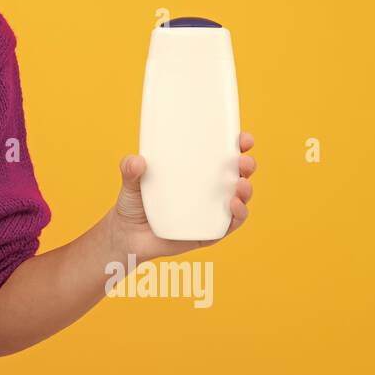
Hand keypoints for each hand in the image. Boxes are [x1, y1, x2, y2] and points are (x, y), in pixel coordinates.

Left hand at [102, 132, 255, 264]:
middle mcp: (209, 189)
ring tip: (240, 184)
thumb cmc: (134, 203)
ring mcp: (212, 211)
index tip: (243, 138)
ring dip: (246, 190)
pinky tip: (234, 205)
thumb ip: (129, 169)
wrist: (128, 236)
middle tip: (243, 161)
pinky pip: (230, 224)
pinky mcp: (210, 232)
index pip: (222, 154)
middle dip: (246, 165)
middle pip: (238, 174)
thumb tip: (136, 160)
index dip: (237, 145)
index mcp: (195, 171)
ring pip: (240, 198)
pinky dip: (238, 215)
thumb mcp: (131, 182)